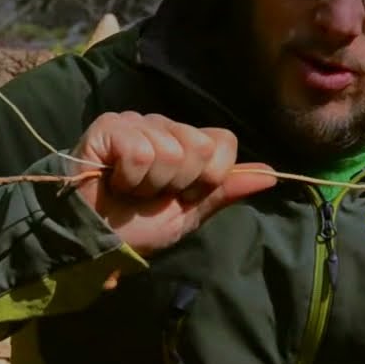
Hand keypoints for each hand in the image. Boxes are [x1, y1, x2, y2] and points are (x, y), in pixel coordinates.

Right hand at [72, 112, 276, 255]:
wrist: (92, 241)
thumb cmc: (136, 228)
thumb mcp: (188, 215)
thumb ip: (225, 191)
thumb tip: (272, 175)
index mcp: (185, 141)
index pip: (223, 140)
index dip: (210, 177)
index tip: (185, 195)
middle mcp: (163, 125)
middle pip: (200, 147)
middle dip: (180, 183)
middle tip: (152, 194)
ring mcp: (136, 122)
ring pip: (171, 151)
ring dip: (151, 185)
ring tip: (130, 190)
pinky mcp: (109, 126)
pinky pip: (141, 151)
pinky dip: (130, 178)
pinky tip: (114, 182)